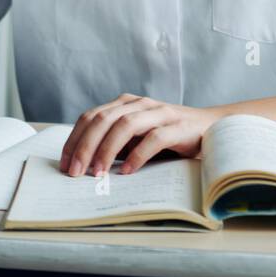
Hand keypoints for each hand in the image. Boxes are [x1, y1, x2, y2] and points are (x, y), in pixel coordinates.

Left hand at [58, 94, 223, 176]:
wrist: (211, 128)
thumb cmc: (168, 137)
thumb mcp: (136, 138)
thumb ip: (115, 144)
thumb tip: (84, 166)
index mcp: (125, 103)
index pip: (91, 117)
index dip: (75, 139)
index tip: (64, 163)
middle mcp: (139, 103)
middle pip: (103, 119)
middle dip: (85, 146)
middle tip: (75, 172)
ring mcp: (159, 112)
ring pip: (125, 125)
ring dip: (107, 150)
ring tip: (97, 173)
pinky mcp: (178, 126)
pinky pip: (154, 137)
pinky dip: (137, 155)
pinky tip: (127, 171)